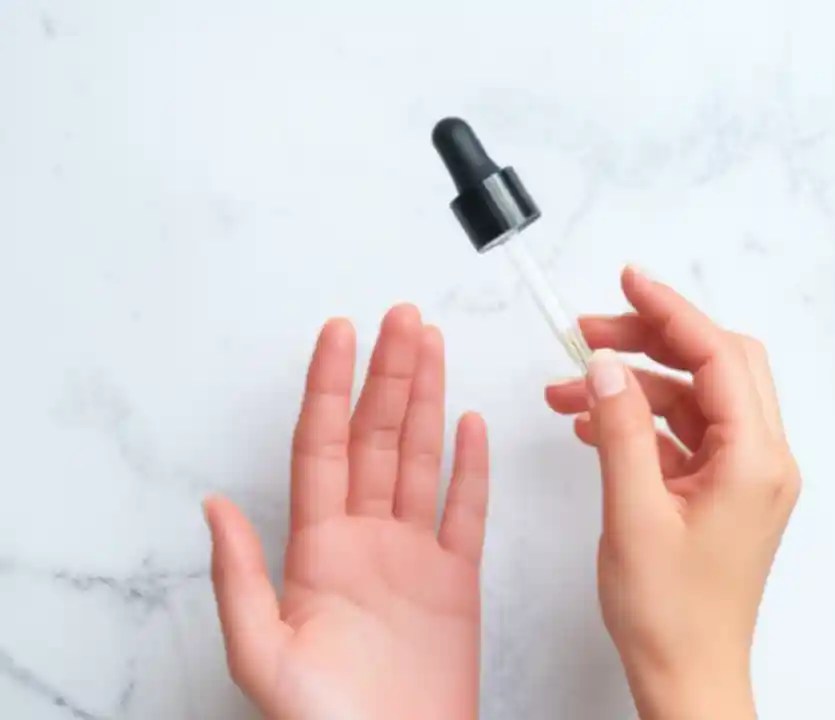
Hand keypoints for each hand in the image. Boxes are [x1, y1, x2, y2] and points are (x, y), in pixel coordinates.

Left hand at [205, 305, 489, 719]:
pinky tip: (469, 424)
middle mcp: (366, 540)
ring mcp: (415, 556)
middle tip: (403, 318)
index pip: (323, 446)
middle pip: (376, 438)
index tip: (340, 333)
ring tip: (431, 346)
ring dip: (426, 400)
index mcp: (317, 550)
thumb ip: (239, 578)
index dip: (331, 386)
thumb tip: (214, 506)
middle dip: (389, 374)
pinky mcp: (457, 580)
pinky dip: (471, 465)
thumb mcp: (262, 656)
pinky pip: (467, 509)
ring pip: (420, 458)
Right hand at [545, 268, 800, 719]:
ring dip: (635, 387)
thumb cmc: (669, 614)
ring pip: (695, 400)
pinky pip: (686, 436)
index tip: (628, 281)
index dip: (672, 312)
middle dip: (652, 341)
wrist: (689, 678)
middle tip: (590, 333)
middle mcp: (763, 460)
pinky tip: (592, 424)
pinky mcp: (724, 493)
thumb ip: (620, 429)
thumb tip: (607, 364)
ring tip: (567, 388)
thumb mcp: (633, 512)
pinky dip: (642, 422)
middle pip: (715, 366)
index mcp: (756, 460)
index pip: (720, 356)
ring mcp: (746, 477)